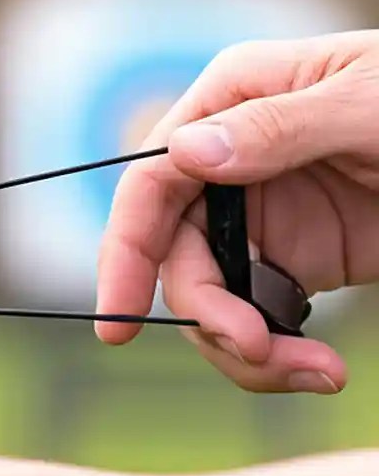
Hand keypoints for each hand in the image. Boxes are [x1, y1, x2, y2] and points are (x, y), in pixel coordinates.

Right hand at [97, 30, 378, 393]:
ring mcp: (260, 216)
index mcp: (232, 103)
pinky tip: (321, 368)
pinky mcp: (295, 260)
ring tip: (314, 372)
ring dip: (249, 349)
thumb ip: (279, 127)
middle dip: (208, 314)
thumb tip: (185, 153)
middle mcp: (231, 164)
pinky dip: (279, 355)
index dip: (125, 251)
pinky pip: (256, 317)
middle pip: (176, 255)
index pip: (151, 182)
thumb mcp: (369, 104)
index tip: (120, 319)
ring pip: (212, 298)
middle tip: (258, 351)